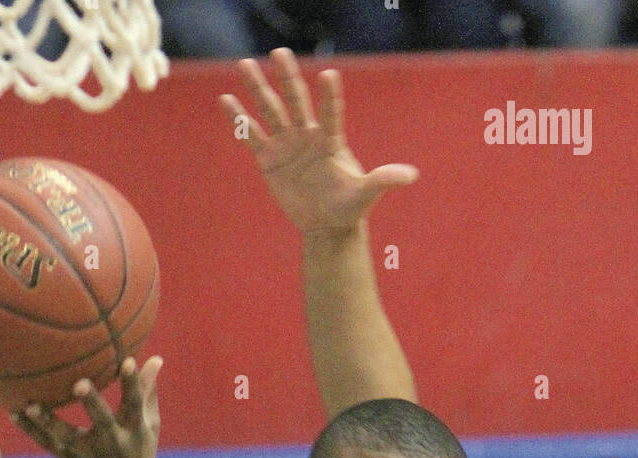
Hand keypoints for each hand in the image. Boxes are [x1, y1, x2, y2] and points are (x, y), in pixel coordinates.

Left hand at [15, 357, 162, 457]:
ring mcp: (92, 456)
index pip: (136, 404)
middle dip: (92, 402)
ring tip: (30, 406)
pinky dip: (32, 430)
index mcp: (136, 431)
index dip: (133, 383)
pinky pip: (49, 446)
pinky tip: (14, 414)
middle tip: (79, 384)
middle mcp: (114, 443)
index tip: (129, 361)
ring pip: (67, 437)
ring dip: (48, 421)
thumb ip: (148, 393)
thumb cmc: (140, 457)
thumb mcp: (149, 428)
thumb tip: (154, 358)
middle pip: (102, 420)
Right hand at [220, 48, 417, 237]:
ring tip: (245, 64)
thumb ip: (383, 180)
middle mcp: (307, 135)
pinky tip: (226, 100)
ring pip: (270, 110)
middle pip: (296, 100)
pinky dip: (238, 119)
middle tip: (279, 52)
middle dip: (288, 77)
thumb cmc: (348, 208)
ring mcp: (286, 144)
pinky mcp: (268, 159)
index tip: (329, 75)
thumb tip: (411, 176)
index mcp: (330, 140)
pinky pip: (251, 135)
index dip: (330, 96)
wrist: (326, 224)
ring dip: (257, 88)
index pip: (331, 113)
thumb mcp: (366, 195)